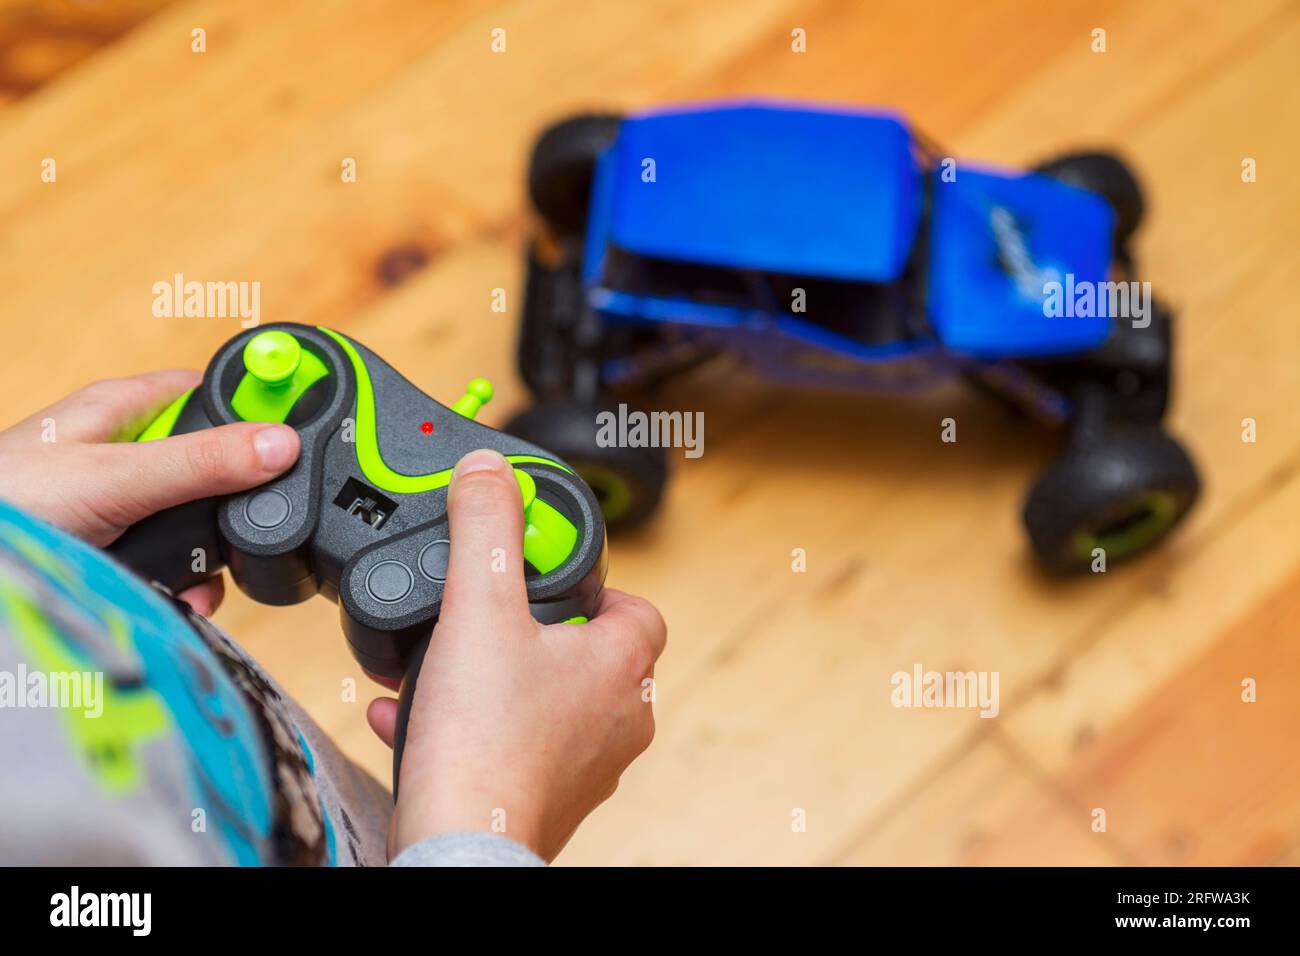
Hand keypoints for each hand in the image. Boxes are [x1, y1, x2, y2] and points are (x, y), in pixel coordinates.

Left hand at [0, 371, 299, 613]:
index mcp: (124, 410)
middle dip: (232, 507)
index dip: (257, 408)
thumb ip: (201, 463)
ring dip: (206, 557)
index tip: (301, 435)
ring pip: (195, 522)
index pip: (213, 391)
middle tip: (243, 532)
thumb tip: (282, 443)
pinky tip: (176, 601)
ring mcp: (119, 505)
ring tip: (194, 583)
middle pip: (213, 466)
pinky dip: (182, 585)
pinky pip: (172, 563)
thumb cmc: (6, 505)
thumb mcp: (117, 480)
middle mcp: (125, 453)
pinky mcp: (115, 552)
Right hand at [366, 449, 665, 861]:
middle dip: (533, 633)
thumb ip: (486, 530)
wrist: (460, 845)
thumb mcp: (478, 608)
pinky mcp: (547, 798)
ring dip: (497, 678)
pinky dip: (473, 724)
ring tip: (445, 670)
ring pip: (547, 700)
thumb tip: (492, 471)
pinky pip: (513, 742)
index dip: (595, 586)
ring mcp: (587, 764)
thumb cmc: (485, 741)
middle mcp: (619, 718)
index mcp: (623, 666)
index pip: (638, 608)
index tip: (546, 577)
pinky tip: (415, 716)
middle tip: (486, 621)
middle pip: (589, 652)